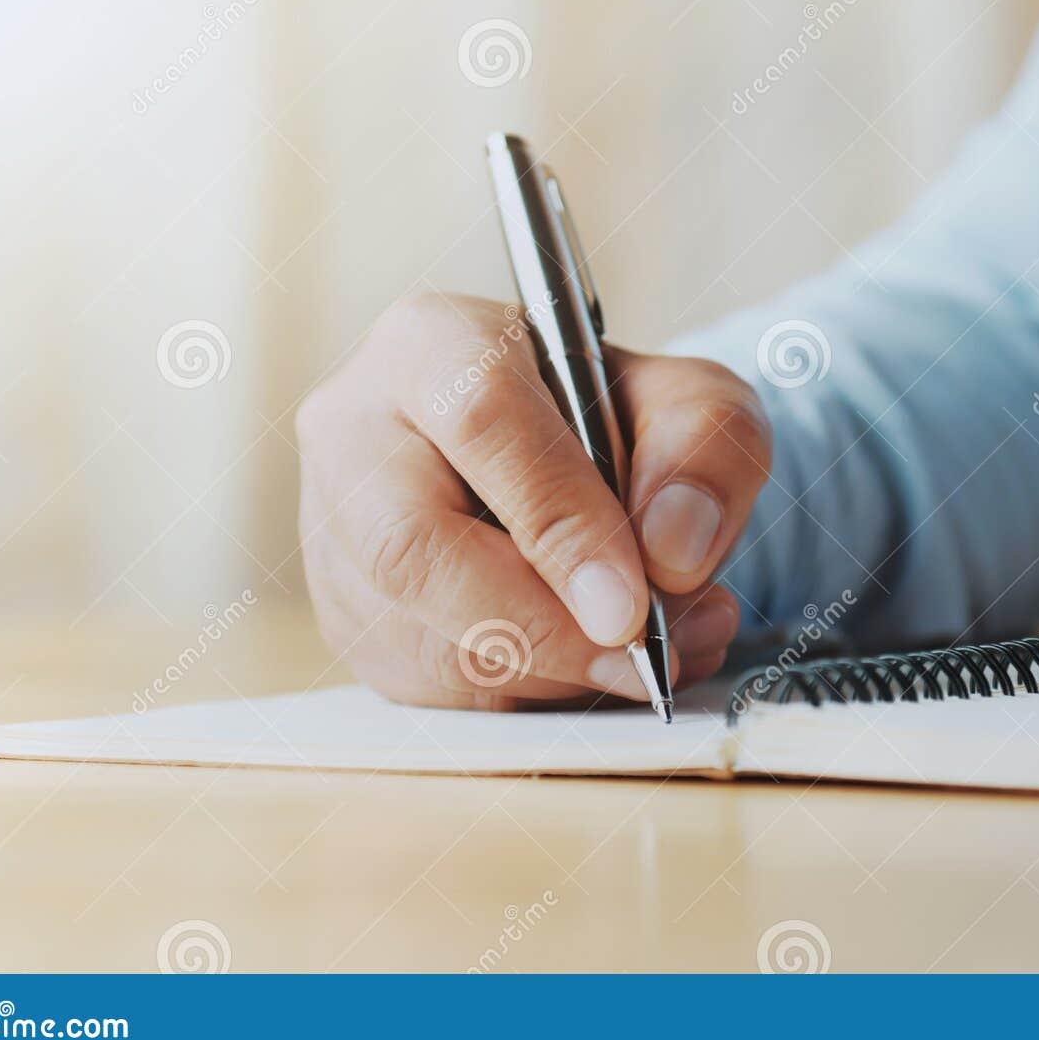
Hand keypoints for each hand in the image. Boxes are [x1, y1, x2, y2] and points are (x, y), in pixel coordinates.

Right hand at [296, 292, 770, 708]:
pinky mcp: (346, 616)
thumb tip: (672, 553)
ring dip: (550, 673)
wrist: (559, 454)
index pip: (480, 424)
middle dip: (540, 626)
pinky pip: (428, 687)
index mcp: (432, 343)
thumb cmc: (614, 418)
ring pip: (420, 636)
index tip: (632, 604)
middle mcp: (355, 431)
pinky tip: (591, 667)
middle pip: (412, 548)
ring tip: (650, 658)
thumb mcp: (691, 402)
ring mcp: (334, 531)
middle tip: (641, 658)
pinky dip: (526, 695)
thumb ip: (704, 452)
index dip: (560, 525)